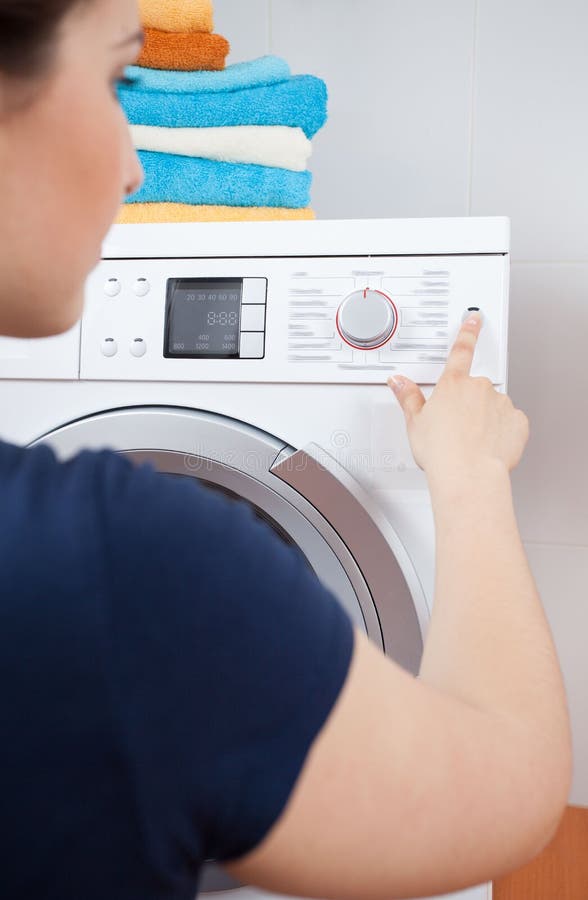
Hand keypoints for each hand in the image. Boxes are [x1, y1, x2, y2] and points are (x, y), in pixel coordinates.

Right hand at [387, 313, 528, 480]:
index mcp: (453, 384)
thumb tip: (397, 382)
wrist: (468, 475)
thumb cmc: (442, 452)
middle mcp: (479, 388)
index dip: (467, 331)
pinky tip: (488, 445)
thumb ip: (408, 397)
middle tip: (456, 426)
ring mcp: (501, 404)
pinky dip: (501, 432)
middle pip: (474, 388)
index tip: (474, 319)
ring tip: (471, 441)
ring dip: (485, 417)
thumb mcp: (415, 423)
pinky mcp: (517, 422)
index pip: (460, 350)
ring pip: (493, 406)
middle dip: (468, 403)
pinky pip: (510, 423)